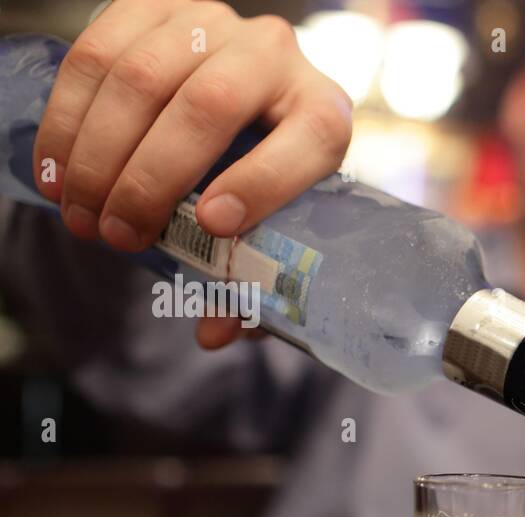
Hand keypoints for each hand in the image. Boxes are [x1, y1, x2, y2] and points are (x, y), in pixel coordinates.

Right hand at [32, 0, 352, 348]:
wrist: (239, 98)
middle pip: (211, 106)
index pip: (310, 139)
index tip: (212, 224)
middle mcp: (276, 55)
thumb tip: (210, 334)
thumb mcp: (271, 225)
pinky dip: (68, 117)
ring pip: (144, 77)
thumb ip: (249, 284)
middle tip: (117, 235)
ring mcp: (211, 23)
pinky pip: (97, 52)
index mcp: (324, 114)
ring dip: (99, 152)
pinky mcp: (152, 7)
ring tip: (81, 212)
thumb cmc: (257, 178)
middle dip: (153, 177)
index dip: (263, 183)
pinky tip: (58, 169)